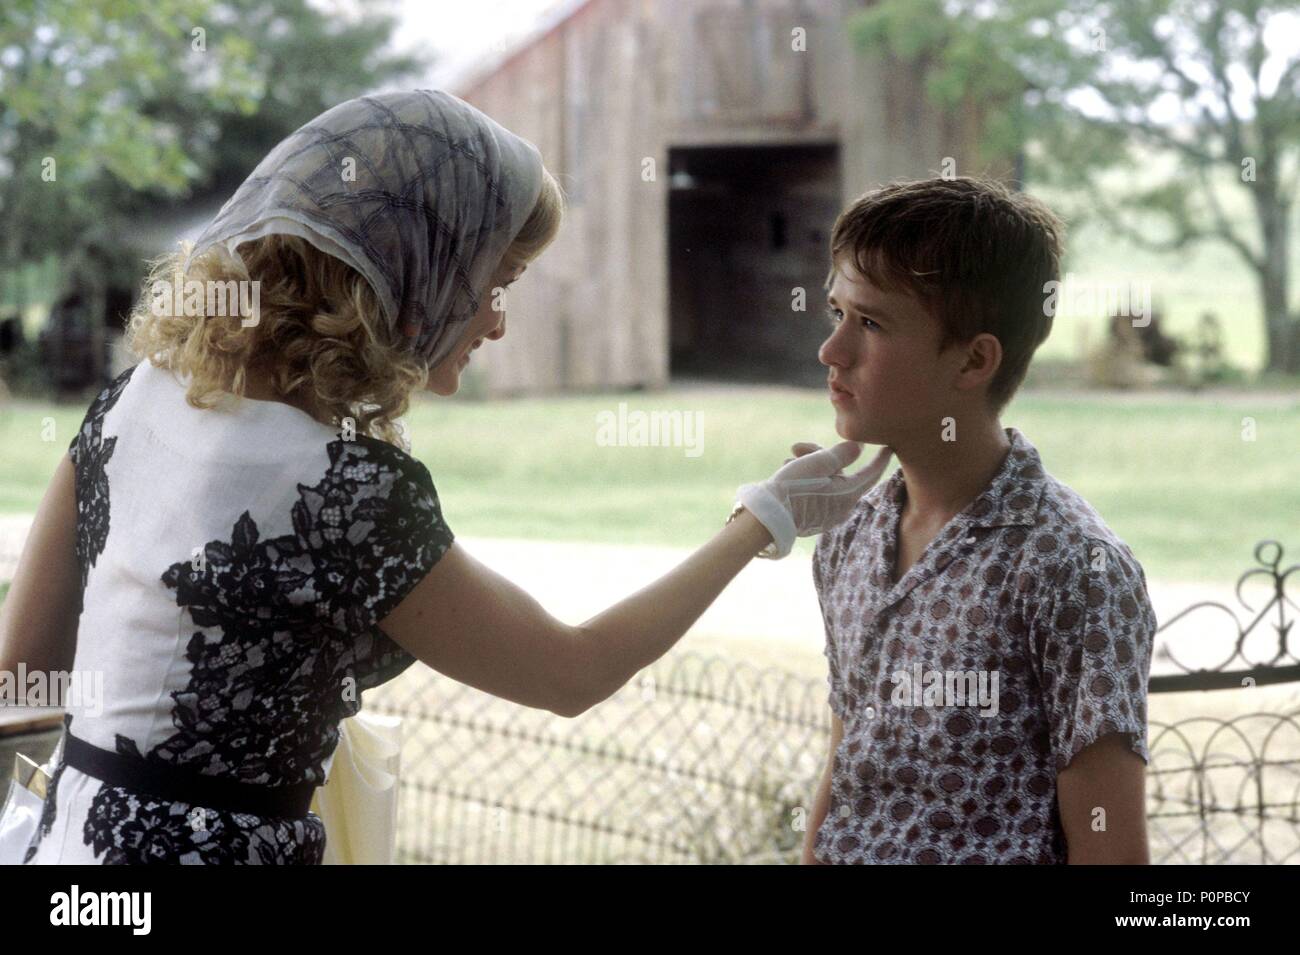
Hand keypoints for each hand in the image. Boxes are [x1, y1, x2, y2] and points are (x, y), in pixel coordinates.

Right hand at [735, 441, 892, 558]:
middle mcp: (841, 507)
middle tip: (798, 447)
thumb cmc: (794, 486)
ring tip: (788, 461)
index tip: (889, 446)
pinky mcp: (811, 517)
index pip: (872, 472)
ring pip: (824, 480)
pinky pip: (814, 492)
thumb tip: (859, 447)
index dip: (881, 457)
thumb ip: (842, 453)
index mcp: (848, 495)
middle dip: (821, 455)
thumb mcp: (820, 463)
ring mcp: (826, 514)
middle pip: (840, 472)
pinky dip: (803, 479)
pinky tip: (785, 473)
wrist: (767, 516)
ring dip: (807, 465)